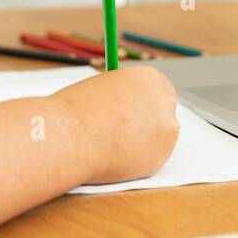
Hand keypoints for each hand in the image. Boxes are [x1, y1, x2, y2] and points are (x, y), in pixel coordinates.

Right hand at [55, 66, 179, 184]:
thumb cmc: (76, 110)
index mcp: (148, 77)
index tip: (137, 110)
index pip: (159, 87)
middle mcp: (164, 99)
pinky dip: (137, 160)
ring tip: (111, 144)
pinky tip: (115, 157)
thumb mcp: (101, 88)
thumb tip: (126, 107)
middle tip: (129, 131)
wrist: (71, 136)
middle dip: (150, 121)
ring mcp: (166, 128)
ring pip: (159, 137)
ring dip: (143, 141)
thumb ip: (122, 95)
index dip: (146, 100)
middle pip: (165, 110)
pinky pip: (151, 158)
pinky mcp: (161, 156)